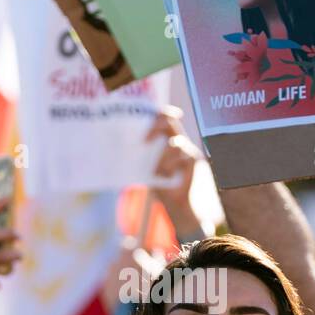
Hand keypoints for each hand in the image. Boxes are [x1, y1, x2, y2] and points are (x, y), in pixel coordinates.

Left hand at [146, 108, 203, 236]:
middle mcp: (178, 141)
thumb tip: (120, 147)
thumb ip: (142, 155)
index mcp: (167, 139)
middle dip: (156, 127)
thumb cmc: (160, 184)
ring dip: (163, 158)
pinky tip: (167, 176)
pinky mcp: (194, 161)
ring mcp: (187, 149)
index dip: (159, 112)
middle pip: (171, 122)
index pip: (165, 118)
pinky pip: (183, 157)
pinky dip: (171, 166)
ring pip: (176, 143)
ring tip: (157, 172)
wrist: (176, 203)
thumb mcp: (148, 167)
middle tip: (144, 141)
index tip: (148, 113)